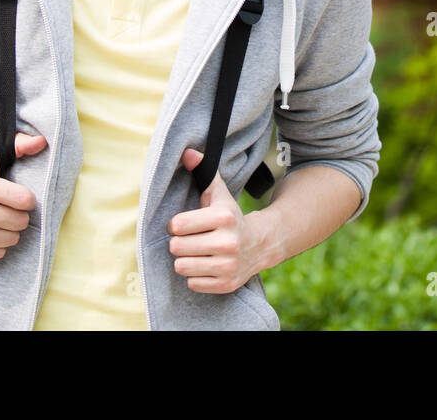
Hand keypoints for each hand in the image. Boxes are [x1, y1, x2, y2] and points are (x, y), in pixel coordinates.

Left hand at [167, 148, 267, 293]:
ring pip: (182, 267)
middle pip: (176, 247)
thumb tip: (186, 152)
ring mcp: (228, 265)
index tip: (184, 225)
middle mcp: (227, 242)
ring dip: (185, 261)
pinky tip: (207, 266)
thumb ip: (203, 173)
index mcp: (223, 217)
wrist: (260, 244)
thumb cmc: (230, 217)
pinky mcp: (227, 284)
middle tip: (191, 240)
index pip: (178, 225)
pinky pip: (192, 283)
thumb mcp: (219, 194)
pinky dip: (195, 276)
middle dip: (179, 243)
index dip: (176, 225)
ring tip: (197, 253)